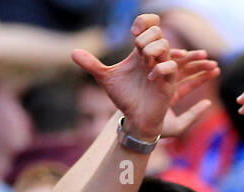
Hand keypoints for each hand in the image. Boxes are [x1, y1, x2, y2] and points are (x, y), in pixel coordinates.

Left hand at [71, 15, 215, 141]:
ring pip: (165, 46)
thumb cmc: (125, 97)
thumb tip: (73, 52)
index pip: (151, 24)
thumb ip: (92, 64)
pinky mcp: (169, 84)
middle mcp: (154, 58)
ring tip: (143, 61)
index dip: (144, 21)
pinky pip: (170, 67)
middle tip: (136, 50)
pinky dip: (159, 69)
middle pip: (158, 32)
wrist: (135, 119)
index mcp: (141, 52)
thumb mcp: (105, 78)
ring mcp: (163, 69)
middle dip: (145, 37)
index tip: (132, 32)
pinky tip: (149, 78)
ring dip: (152, 50)